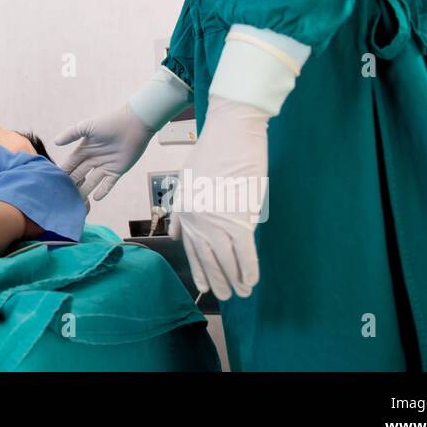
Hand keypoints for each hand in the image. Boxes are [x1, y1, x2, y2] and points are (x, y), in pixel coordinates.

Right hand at [52, 103, 156, 200]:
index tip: (53, 182)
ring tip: (76, 201)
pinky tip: (95, 198)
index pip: (70, 164)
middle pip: (79, 175)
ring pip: (92, 182)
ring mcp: (105, 166)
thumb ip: (71, 134)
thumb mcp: (87, 126)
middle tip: (62, 196)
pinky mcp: (117, 170)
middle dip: (71, 184)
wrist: (134, 124)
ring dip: (85, 191)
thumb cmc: (110, 122)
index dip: (63, 172)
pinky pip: (108, 184)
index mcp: (84, 149)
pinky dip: (102, 191)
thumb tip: (55, 142)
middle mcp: (93, 159)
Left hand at [168, 96, 268, 300]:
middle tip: (224, 295)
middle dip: (217, 279)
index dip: (199, 269)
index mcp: (185, 209)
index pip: (191, 247)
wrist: (231, 131)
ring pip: (226, 259)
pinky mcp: (239, 215)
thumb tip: (174, 233)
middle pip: (208, 257)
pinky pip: (245, 250)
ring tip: (242, 292)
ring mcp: (217, 218)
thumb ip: (180, 208)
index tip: (204, 286)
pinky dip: (249, 267)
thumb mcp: (187, 178)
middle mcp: (197, 218)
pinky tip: (252, 279)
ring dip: (235, 279)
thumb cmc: (212, 150)